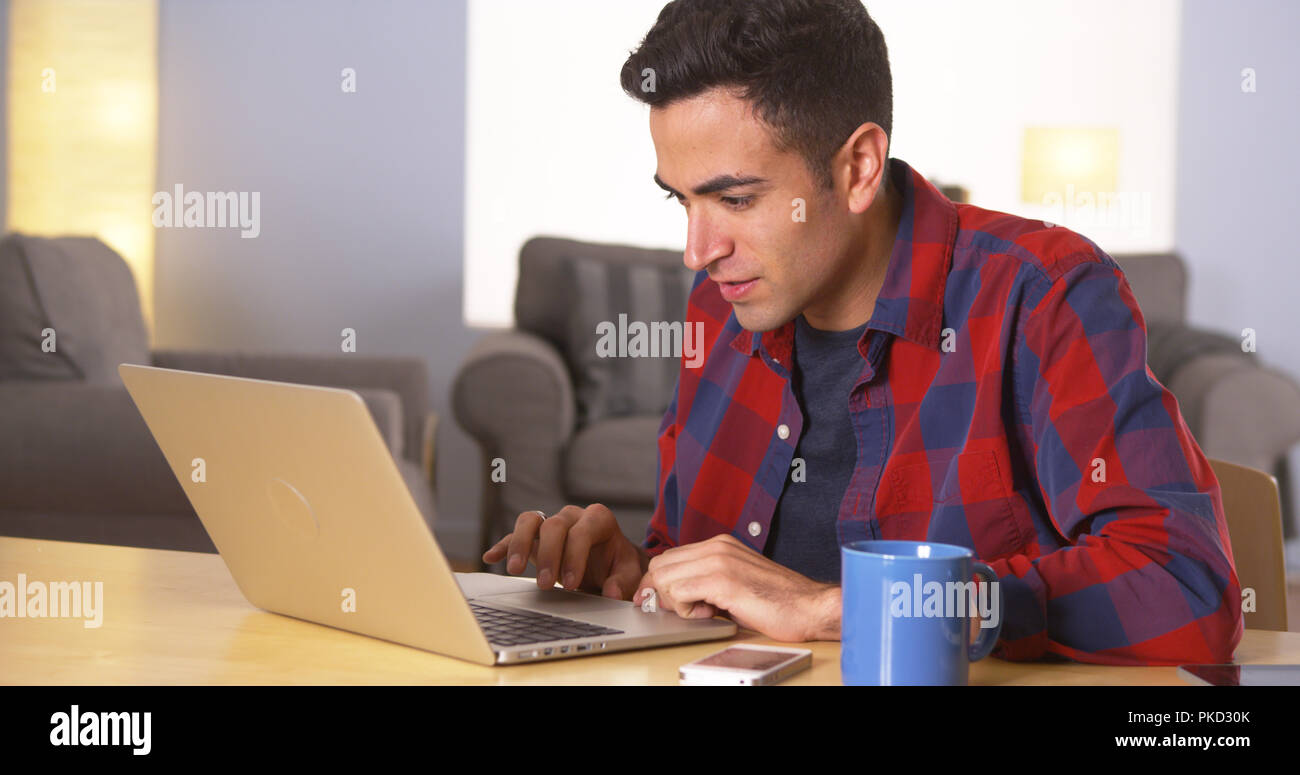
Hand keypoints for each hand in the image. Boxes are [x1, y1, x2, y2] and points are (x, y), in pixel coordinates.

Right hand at [481, 504, 647, 599]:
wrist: (612, 564)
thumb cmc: (620, 565)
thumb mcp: (630, 573)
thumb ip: (623, 581)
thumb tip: (612, 592)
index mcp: (598, 519)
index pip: (582, 531)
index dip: (574, 556)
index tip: (570, 583)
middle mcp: (573, 516)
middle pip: (554, 524)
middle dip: (548, 555)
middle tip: (545, 584)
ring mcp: (552, 524)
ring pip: (530, 520)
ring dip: (520, 543)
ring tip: (515, 570)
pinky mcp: (536, 537)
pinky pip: (515, 534)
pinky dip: (504, 545)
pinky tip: (491, 557)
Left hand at [633, 534, 840, 641]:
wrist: (810, 607)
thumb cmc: (777, 602)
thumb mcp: (734, 583)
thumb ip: (705, 582)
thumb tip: (673, 595)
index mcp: (719, 544)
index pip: (668, 558)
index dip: (661, 584)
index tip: (668, 603)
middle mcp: (717, 546)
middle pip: (659, 565)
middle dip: (665, 593)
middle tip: (691, 609)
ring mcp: (719, 560)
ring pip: (665, 578)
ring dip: (677, 602)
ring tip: (706, 610)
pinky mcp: (723, 580)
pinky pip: (679, 593)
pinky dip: (687, 609)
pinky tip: (711, 613)